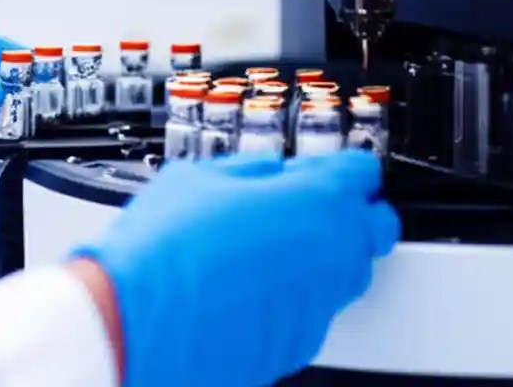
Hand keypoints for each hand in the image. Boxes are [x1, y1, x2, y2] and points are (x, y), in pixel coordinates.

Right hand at [74, 151, 399, 386]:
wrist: (137, 322)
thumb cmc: (163, 250)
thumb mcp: (199, 176)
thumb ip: (252, 171)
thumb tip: (266, 174)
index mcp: (318, 202)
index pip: (363, 173)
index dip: (342, 167)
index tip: (329, 170)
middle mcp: (334, 256)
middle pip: (375, 229)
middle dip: (350, 215)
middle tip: (308, 208)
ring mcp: (319, 305)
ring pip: (344, 275)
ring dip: (321, 258)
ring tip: (267, 250)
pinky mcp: (298, 345)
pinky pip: (310, 311)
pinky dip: (290, 298)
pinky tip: (245, 288)